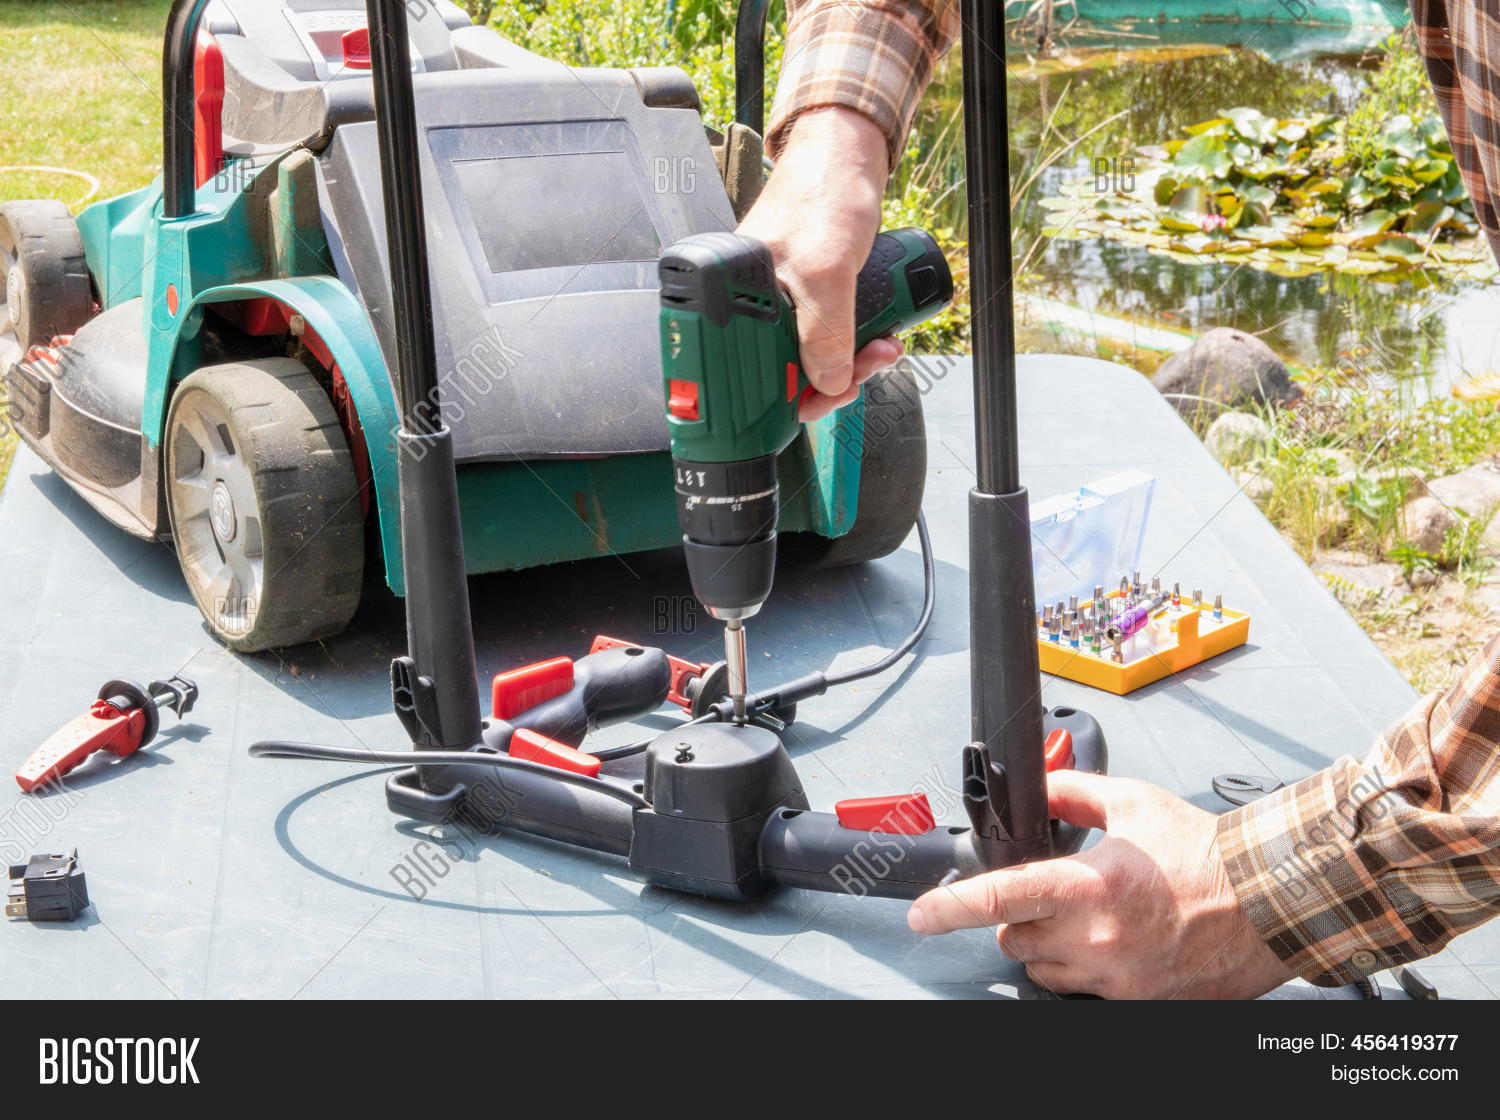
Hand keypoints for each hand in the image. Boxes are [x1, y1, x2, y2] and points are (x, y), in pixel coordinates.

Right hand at [737, 106, 905, 421]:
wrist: (852, 152)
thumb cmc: (825, 191)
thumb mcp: (826, 271)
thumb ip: (823, 332)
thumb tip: (827, 384)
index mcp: (735, 297)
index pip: (754, 370)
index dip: (795, 394)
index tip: (830, 398)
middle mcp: (755, 302)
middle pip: (789, 369)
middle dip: (836, 376)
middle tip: (869, 364)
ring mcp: (785, 297)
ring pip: (815, 355)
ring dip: (854, 361)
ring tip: (883, 348)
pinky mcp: (811, 291)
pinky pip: (830, 334)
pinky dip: (856, 343)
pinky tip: (879, 336)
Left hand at [907, 771, 1295, 998]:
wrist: (1269, 903)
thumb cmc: (1207, 855)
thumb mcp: (1134, 803)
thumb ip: (1074, 793)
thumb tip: (1040, 791)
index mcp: (1088, 886)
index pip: (999, 899)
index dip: (950, 908)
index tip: (922, 915)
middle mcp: (1095, 938)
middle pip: (1015, 938)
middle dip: (1021, 917)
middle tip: (1055, 896)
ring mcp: (1115, 977)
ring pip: (1044, 968)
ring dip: (1051, 945)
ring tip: (1094, 918)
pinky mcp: (1134, 1002)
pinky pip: (1083, 990)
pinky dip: (1086, 968)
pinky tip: (1118, 942)